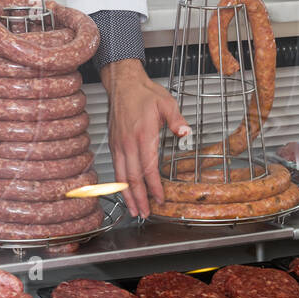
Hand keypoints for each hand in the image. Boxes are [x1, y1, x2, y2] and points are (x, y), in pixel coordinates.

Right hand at [100, 59, 188, 217]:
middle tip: (145, 214)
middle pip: (132, 178)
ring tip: (133, 210)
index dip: (154, 187)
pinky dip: (119, 184)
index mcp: (143, 134)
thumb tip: (186, 132)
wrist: (122, 83)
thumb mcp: (166, 102)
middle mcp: (128, 143)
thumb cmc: (144, 93)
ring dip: (127, 196)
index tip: (160, 199)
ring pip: (121, 177)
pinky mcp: (113, 144)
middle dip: (139, 199)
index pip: (149, 168)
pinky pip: (116, 168)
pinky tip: (124, 192)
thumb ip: (176, 120)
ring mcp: (118, 145)